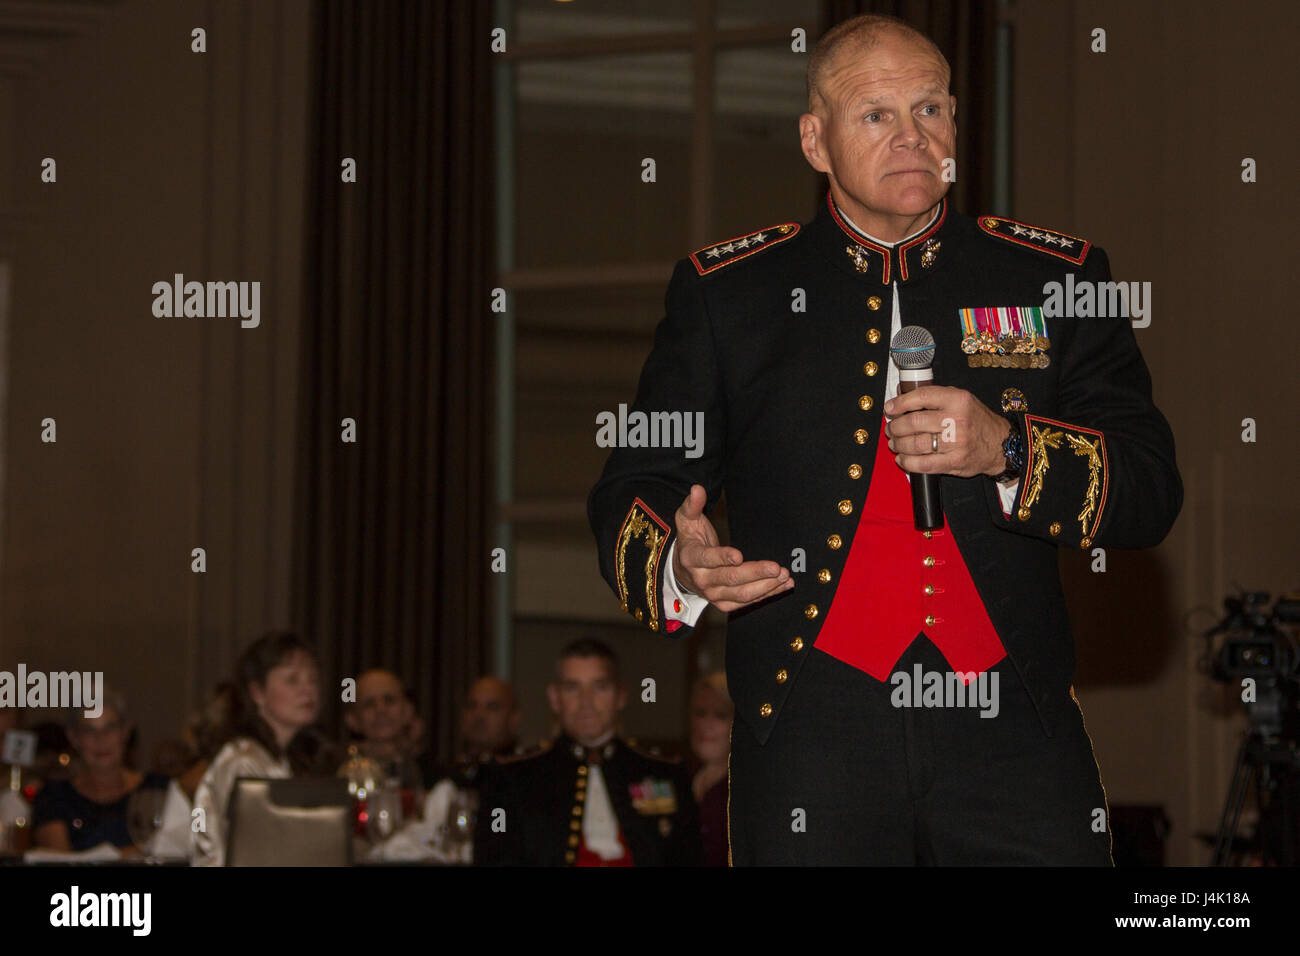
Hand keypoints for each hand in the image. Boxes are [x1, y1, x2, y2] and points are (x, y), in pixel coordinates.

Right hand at [672, 485, 793, 612]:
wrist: (681, 570)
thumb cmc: (690, 541)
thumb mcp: (687, 520)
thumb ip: (693, 504)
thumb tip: (697, 488)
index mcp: (691, 558)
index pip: (707, 559)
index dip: (722, 558)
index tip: (739, 556)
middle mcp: (701, 579)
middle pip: (730, 578)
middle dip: (755, 573)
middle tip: (775, 567)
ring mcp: (713, 594)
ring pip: (741, 594)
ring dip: (765, 586)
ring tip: (783, 576)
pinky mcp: (723, 603)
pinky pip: (746, 602)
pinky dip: (766, 595)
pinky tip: (782, 586)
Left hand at [883, 386, 1010, 477]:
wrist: (1001, 444)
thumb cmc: (976, 421)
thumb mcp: (960, 399)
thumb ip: (932, 395)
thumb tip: (901, 391)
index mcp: (957, 400)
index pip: (922, 397)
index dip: (900, 403)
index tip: (889, 408)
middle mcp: (957, 420)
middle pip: (914, 422)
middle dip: (895, 427)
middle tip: (891, 429)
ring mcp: (956, 443)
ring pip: (916, 444)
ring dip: (899, 444)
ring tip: (895, 443)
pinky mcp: (954, 462)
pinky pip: (924, 464)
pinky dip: (908, 463)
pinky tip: (903, 459)